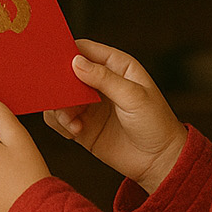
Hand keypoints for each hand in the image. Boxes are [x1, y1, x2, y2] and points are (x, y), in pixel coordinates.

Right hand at [45, 39, 186, 193]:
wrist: (159, 162)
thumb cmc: (155, 123)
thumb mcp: (133, 96)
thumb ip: (104, 79)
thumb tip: (75, 62)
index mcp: (116, 65)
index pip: (84, 49)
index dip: (66, 51)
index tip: (51, 61)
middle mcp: (99, 82)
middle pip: (66, 72)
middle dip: (58, 83)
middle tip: (58, 97)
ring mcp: (89, 104)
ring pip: (59, 96)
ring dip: (59, 108)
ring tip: (73, 123)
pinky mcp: (82, 125)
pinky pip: (59, 118)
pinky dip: (59, 123)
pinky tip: (75, 132)